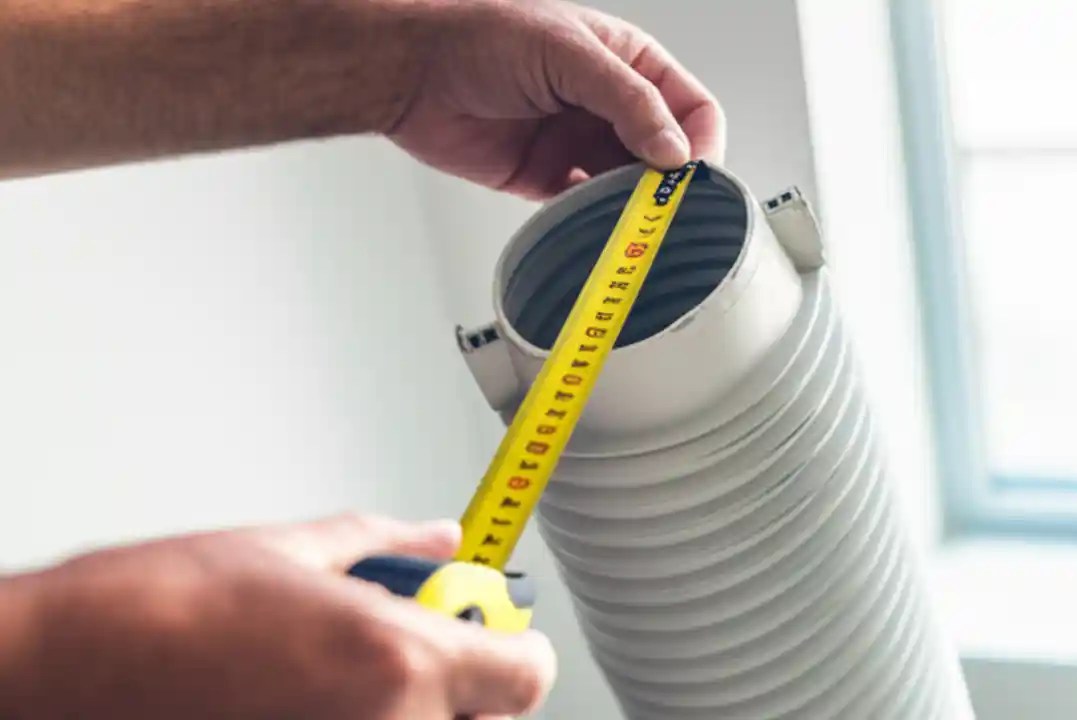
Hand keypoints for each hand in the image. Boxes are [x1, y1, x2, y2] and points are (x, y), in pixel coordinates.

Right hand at [0, 514, 555, 719]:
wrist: (65, 673)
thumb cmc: (160, 611)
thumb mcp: (291, 550)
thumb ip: (385, 545)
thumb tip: (440, 536)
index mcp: (396, 659)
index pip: (527, 676)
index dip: (518, 649)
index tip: (495, 630)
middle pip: (488, 719)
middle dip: (465, 681)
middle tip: (409, 644)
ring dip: (414, 707)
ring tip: (342, 671)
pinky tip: (310, 697)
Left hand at [393, 0, 725, 199]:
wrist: (412, 70)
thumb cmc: (480, 36)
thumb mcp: (567, 53)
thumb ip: (626, 100)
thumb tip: (673, 148)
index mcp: (628, 64)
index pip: (692, 108)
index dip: (701, 142)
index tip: (692, 174)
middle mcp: (609, 106)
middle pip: (665, 154)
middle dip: (671, 183)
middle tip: (669, 210)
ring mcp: (580, 143)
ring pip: (630, 186)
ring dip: (636, 207)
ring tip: (635, 224)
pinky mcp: (549, 179)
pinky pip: (588, 208)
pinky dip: (598, 222)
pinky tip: (599, 227)